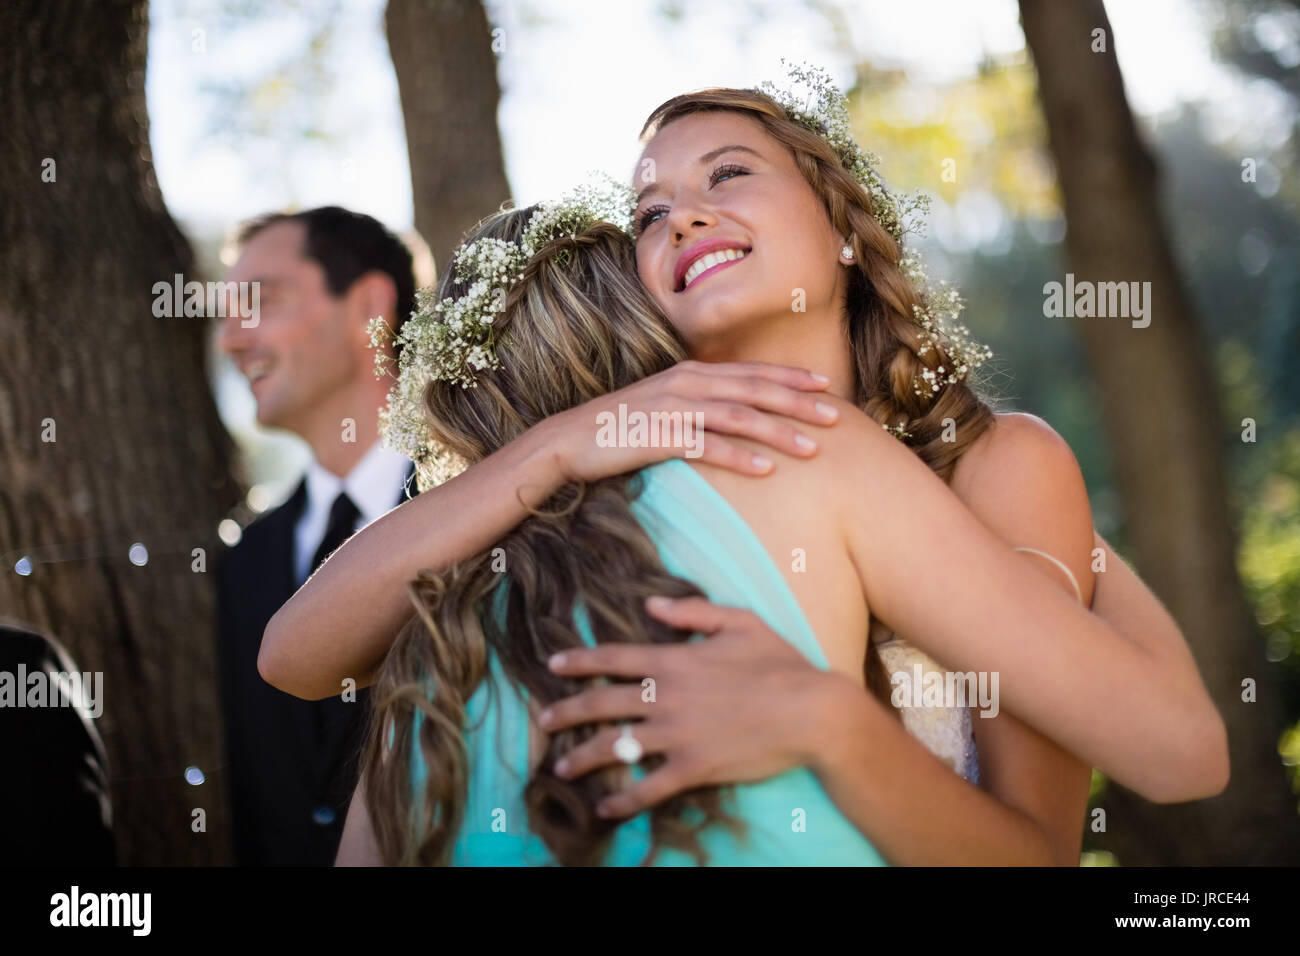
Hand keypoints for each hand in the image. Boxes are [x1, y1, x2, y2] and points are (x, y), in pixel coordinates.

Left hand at [539, 596, 840, 818]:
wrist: (812, 712)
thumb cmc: (781, 663)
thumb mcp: (740, 622)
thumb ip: (693, 612)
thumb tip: (652, 606)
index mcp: (675, 661)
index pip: (614, 659)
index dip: (580, 662)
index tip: (554, 666)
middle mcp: (667, 698)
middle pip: (602, 704)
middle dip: (566, 712)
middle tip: (541, 719)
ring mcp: (678, 735)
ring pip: (616, 746)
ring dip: (583, 758)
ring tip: (559, 767)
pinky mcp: (694, 767)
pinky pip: (649, 787)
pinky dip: (624, 799)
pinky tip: (605, 808)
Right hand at [541, 360, 839, 482]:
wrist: (568, 441)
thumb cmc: (621, 429)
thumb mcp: (666, 407)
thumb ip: (701, 406)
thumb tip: (736, 417)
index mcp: (692, 374)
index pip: (752, 373)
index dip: (792, 379)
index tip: (827, 388)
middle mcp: (687, 384)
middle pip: (754, 391)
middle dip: (799, 404)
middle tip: (836, 417)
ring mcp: (673, 409)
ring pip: (738, 417)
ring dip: (778, 432)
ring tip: (812, 449)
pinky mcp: (658, 437)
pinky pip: (707, 446)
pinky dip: (739, 457)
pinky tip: (766, 469)